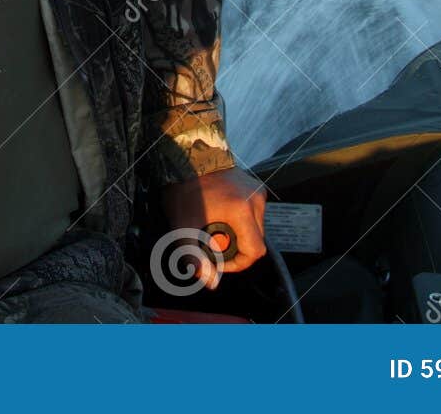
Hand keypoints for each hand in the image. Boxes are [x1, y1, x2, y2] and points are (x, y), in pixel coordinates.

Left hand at [161, 167, 267, 287]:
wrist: (187, 157)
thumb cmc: (184, 191)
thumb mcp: (182, 228)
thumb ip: (195, 258)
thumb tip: (212, 283)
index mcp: (243, 211)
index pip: (255, 251)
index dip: (238, 263)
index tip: (219, 259)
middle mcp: (256, 200)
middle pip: (257, 240)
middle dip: (236, 247)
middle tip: (212, 241)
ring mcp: (257, 190)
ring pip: (256, 227)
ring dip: (239, 233)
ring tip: (215, 225)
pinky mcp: (255, 185)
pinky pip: (253, 212)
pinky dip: (240, 219)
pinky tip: (221, 213)